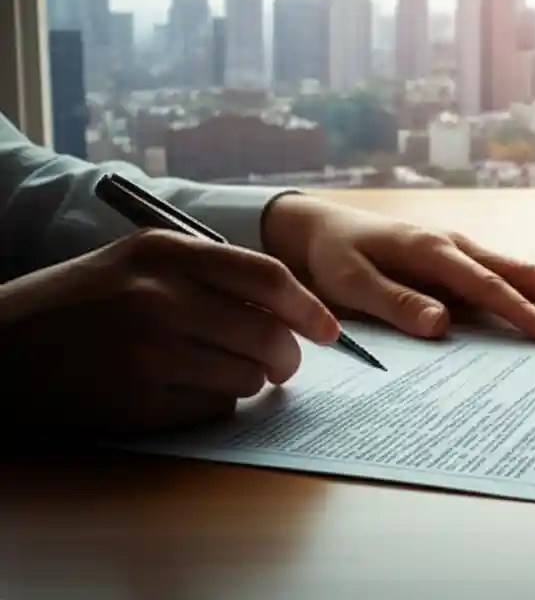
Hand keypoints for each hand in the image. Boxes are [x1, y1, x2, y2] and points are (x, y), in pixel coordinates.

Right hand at [0, 230, 338, 436]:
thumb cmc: (77, 305)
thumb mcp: (135, 264)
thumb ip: (208, 275)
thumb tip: (289, 309)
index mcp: (164, 253)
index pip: (266, 277)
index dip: (308, 306)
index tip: (330, 329)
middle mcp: (160, 297)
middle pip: (268, 336)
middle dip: (286, 357)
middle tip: (280, 364)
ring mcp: (148, 351)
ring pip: (247, 377)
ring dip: (245, 382)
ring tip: (210, 371)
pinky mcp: (136, 400)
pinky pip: (212, 408)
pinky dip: (210, 404)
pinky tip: (176, 390)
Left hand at [262, 195, 534, 342]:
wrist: (320, 227)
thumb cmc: (332, 259)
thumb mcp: (350, 283)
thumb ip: (395, 303)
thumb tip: (443, 325)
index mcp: (434, 253)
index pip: (490, 288)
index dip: (526, 313)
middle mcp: (461, 247)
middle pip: (527, 275)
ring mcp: (468, 251)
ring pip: (532, 271)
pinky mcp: (468, 261)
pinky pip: (518, 274)